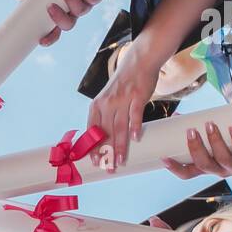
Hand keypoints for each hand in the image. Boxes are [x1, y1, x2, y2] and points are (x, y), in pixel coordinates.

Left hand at [87, 39, 157, 168]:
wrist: (138, 62)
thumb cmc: (123, 85)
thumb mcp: (107, 99)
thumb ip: (104, 117)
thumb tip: (102, 139)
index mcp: (96, 106)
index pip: (92, 130)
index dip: (93, 147)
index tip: (94, 162)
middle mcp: (107, 103)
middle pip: (106, 132)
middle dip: (107, 152)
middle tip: (109, 168)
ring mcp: (122, 100)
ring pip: (119, 127)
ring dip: (120, 146)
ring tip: (120, 161)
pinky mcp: (137, 96)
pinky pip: (135, 114)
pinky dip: (135, 126)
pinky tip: (135, 138)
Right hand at [161, 125, 231, 179]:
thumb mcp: (219, 135)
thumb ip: (201, 127)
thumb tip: (177, 116)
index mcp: (211, 167)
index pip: (189, 174)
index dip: (176, 169)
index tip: (164, 157)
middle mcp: (222, 171)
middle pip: (204, 165)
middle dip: (195, 148)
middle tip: (190, 130)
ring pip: (223, 159)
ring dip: (214, 141)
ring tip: (210, 124)